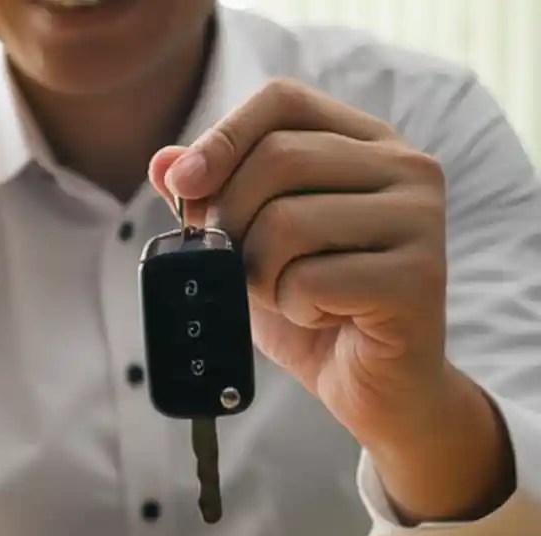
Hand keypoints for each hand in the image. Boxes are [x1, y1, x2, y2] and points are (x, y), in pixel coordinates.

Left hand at [148, 78, 512, 521]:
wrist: (376, 386)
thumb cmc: (316, 306)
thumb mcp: (251, 244)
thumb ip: (215, 198)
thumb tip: (163, 163)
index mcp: (366, 142)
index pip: (284, 101)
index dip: (223, 136)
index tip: (183, 184)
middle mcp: (406, 167)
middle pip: (278, 159)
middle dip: (232, 220)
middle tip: (237, 266)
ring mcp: (420, 219)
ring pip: (288, 221)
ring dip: (261, 274)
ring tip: (287, 295)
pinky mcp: (418, 277)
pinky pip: (311, 280)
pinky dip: (294, 308)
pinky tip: (323, 317)